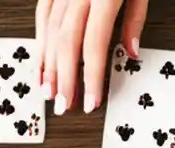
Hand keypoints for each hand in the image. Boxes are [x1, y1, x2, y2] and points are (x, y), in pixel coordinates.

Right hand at [37, 0, 147, 114]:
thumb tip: (132, 51)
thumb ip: (134, 18)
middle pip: (67, 43)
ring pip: (51, 33)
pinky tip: (41, 64)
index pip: (95, 44)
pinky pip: (42, 15)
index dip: (92, 77)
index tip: (91, 101)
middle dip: (64, 79)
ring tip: (49, 92)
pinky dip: (40, 42)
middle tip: (63, 105)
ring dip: (48, 66)